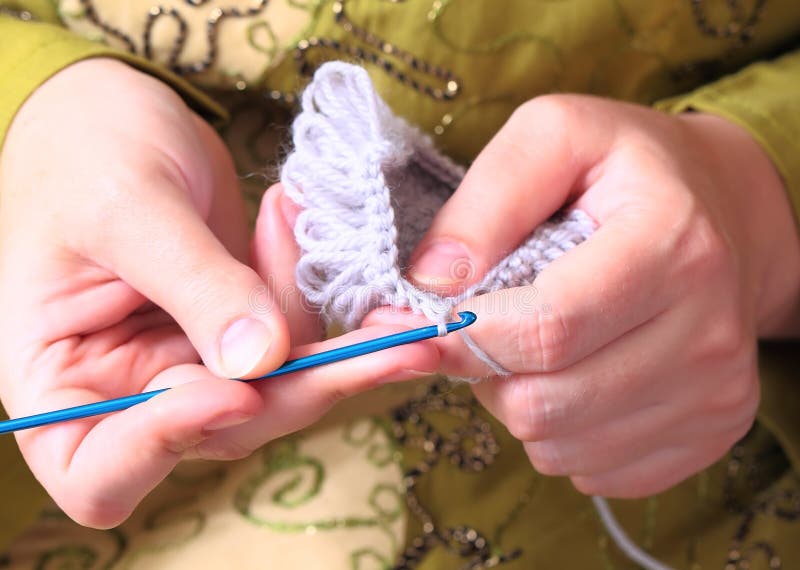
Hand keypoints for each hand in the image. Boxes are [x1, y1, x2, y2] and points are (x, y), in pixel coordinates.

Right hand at [0, 59, 438, 526]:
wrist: (110, 111)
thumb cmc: (83, 150)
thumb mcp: (128, 208)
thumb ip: (195, 287)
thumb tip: (261, 363)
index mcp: (60, 378)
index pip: (98, 470)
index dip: (169, 444)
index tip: (236, 391)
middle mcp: (126, 388)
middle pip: (220, 430)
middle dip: (310, 387)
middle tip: (396, 345)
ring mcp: (189, 360)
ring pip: (277, 388)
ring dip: (341, 348)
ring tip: (388, 297)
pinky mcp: (237, 329)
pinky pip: (295, 341)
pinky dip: (320, 300)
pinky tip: (310, 237)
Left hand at [365, 95, 799, 496]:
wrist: (731, 210)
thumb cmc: (630, 168)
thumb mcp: (555, 136)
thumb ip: (487, 201)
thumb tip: (431, 286)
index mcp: (672, 245)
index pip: (546, 329)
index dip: (466, 337)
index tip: (423, 326)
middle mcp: (709, 332)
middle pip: (544, 402)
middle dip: (488, 372)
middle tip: (492, 326)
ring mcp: (717, 393)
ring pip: (558, 446)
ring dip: (520, 402)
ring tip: (536, 345)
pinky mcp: (712, 432)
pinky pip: (593, 471)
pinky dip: (560, 433)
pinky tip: (574, 376)